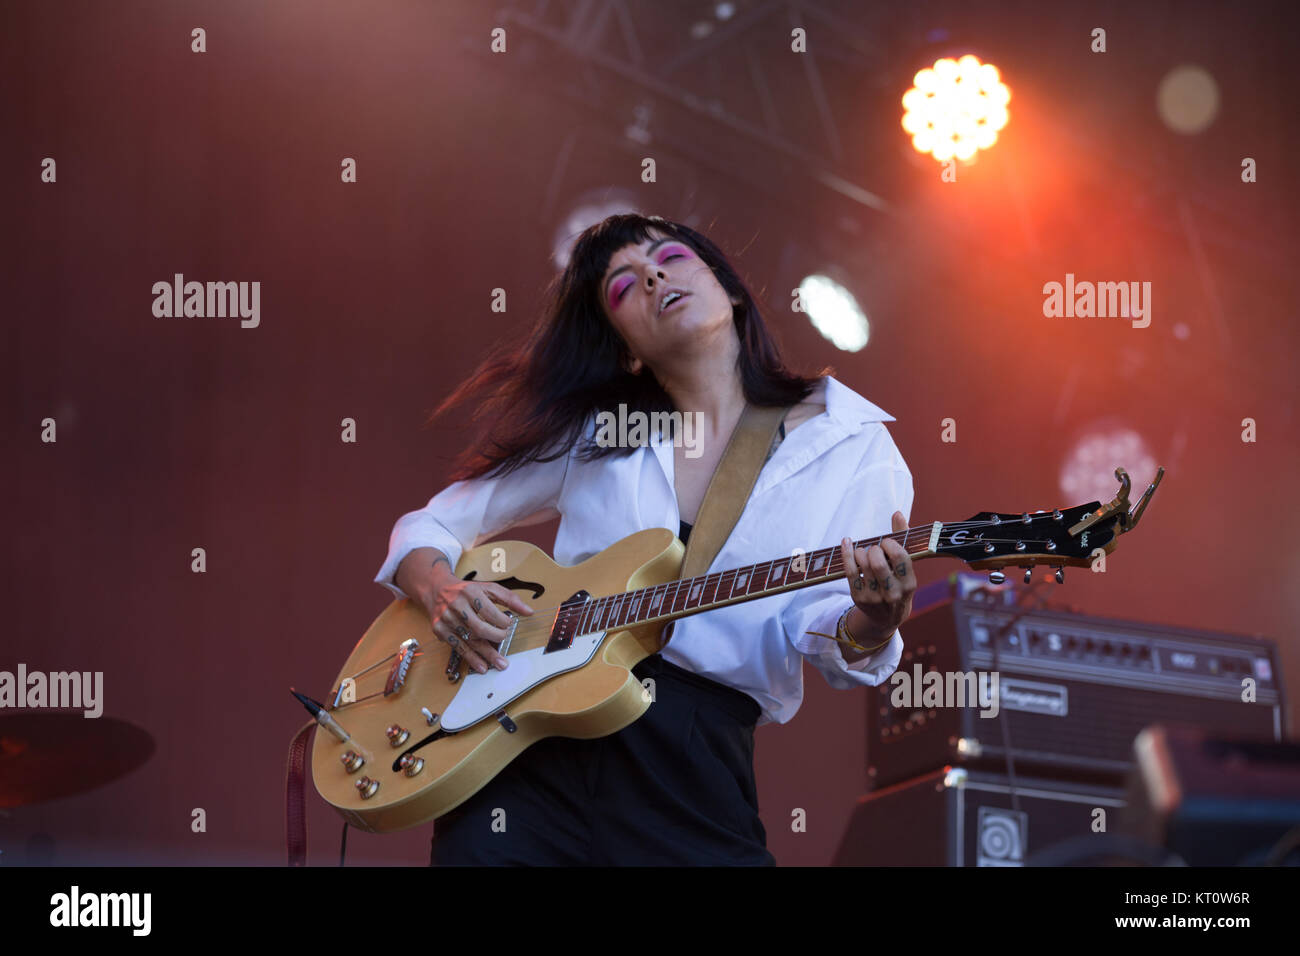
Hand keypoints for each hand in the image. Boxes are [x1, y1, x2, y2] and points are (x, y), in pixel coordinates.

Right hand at [423, 564, 533, 674]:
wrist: (437, 590)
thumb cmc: (467, 591)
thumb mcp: (488, 588)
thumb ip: (509, 599)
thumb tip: (529, 612)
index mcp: (471, 592)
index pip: (489, 611)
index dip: (502, 621)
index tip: (509, 625)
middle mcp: (457, 605)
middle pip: (479, 627)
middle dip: (495, 637)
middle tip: (504, 639)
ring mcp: (447, 619)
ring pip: (469, 640)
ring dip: (485, 654)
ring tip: (499, 664)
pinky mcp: (439, 629)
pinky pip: (458, 647)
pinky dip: (471, 658)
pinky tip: (482, 665)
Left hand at [839, 510, 915, 646]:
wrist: (886, 618)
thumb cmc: (897, 583)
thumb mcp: (905, 567)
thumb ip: (903, 539)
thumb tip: (897, 513)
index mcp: (909, 583)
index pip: (901, 558)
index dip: (891, 545)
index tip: (887, 543)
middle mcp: (893, 593)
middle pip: (878, 562)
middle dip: (874, 549)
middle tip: (875, 549)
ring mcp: (874, 597)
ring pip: (863, 565)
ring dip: (861, 551)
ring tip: (865, 552)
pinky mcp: (858, 597)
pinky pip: (849, 570)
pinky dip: (847, 552)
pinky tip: (847, 543)